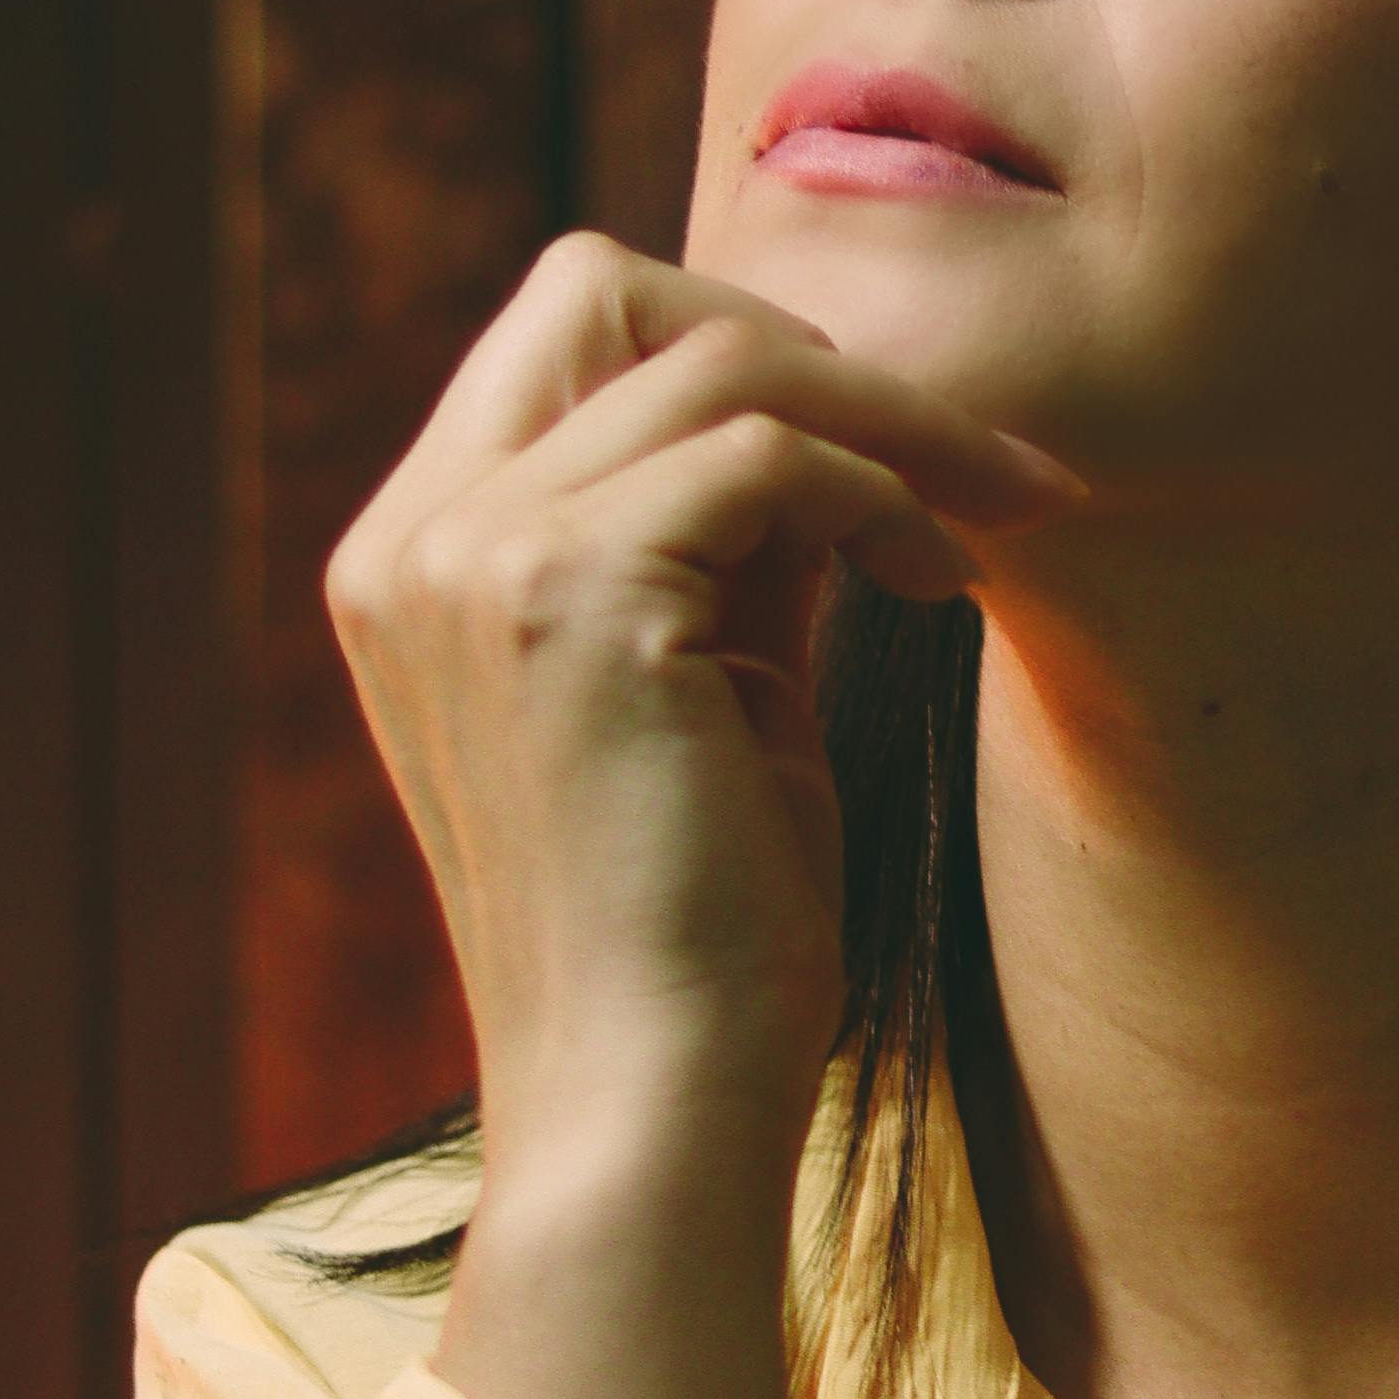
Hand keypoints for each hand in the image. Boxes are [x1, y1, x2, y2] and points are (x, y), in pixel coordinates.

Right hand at [325, 234, 1074, 1398]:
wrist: (653, 1116)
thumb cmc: (698, 942)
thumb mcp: (708, 691)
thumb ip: (729, 545)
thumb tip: (834, 418)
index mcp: (413, 561)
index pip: (560, 333)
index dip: (734, 351)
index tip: (885, 451)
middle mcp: (410, 541)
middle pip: (603, 281)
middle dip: (796, 341)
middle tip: (944, 454)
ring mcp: (467, 559)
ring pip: (714, 351)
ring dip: (887, 417)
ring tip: (988, 521)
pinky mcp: (563, 598)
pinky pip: (766, 449)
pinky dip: (881, 491)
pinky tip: (936, 584)